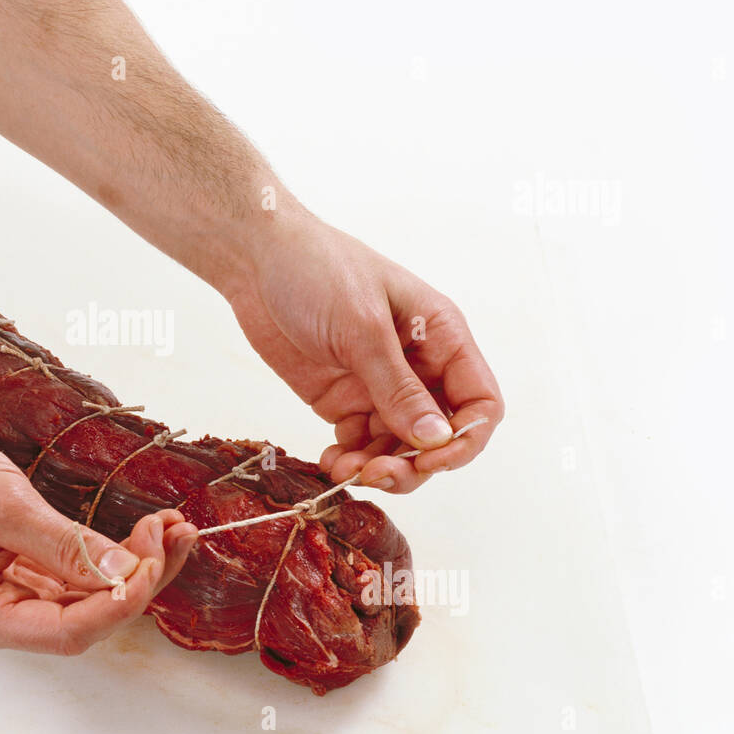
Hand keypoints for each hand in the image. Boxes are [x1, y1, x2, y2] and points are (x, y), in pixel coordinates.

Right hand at [0, 429, 198, 653]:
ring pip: (91, 600)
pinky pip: (80, 578)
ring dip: (136, 568)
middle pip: (88, 620)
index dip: (117, 604)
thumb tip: (120, 571)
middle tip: (172, 536)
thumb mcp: (0, 504)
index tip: (150, 564)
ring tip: (172, 531)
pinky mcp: (28, 577)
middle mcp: (1, 619)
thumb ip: (61, 542)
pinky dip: (113, 557)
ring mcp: (15, 599)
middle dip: (138, 580)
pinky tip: (145, 535)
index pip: (66, 632)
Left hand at [222, 211, 503, 492]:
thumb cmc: (316, 270)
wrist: (254, 259)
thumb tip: (437, 439)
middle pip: (439, 436)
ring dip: (379, 468)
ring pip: (398, 447)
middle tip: (376, 473)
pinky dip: (350, 461)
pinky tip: (330, 462)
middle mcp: (417, 366)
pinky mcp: (343, 399)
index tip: (429, 460)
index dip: (464, 439)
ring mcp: (378, 385)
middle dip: (414, 463)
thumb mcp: (361, 327)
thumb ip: (397, 387)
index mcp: (441, 337)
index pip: (478, 402)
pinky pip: (360, 444)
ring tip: (345, 470)